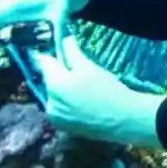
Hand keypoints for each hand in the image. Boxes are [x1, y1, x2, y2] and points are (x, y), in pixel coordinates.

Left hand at [32, 36, 165, 147]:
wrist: (122, 120)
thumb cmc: (107, 90)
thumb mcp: (89, 67)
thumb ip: (72, 52)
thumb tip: (64, 39)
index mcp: (54, 85)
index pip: (45, 63)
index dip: (53, 54)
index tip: (61, 51)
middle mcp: (49, 103)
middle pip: (49, 80)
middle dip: (60, 73)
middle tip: (79, 71)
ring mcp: (55, 117)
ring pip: (54, 95)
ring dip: (63, 89)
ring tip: (83, 88)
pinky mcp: (63, 128)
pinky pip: (60, 109)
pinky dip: (67, 103)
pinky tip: (83, 101)